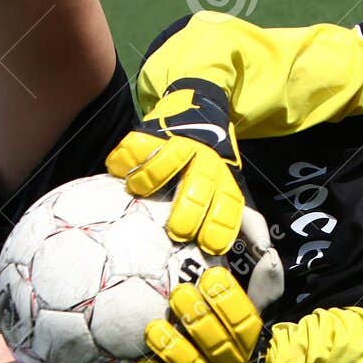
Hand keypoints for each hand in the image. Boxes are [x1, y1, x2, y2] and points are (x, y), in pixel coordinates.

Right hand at [105, 79, 243, 253]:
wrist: (199, 112)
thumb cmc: (204, 163)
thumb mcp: (224, 184)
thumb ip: (231, 214)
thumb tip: (241, 250)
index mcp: (223, 178)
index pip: (226, 207)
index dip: (217, 229)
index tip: (206, 246)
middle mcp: (204, 161)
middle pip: (197, 189)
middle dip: (187, 214)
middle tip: (175, 232)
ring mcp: (179, 143)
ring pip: (165, 164)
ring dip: (148, 180)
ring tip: (137, 189)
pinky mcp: (153, 131)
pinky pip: (135, 147)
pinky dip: (124, 161)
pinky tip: (121, 171)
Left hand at [134, 207, 284, 362]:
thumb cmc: (228, 323)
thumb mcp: (247, 298)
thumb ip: (259, 279)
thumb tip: (270, 255)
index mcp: (247, 337)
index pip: (244, 321)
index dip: (229, 299)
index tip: (211, 276)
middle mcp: (230, 361)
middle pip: (217, 343)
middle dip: (198, 318)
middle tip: (178, 294)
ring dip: (173, 349)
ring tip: (153, 328)